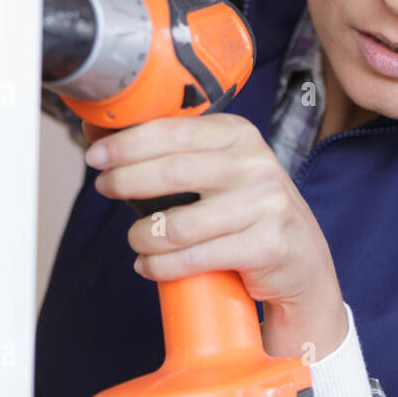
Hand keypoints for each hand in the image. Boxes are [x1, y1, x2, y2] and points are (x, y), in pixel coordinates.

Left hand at [82, 114, 349, 361]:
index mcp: (240, 135)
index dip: (128, 142)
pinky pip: (196, 258)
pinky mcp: (266, 246)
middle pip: (173, 171)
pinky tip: (149, 265)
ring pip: (180, 224)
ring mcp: (265, 205)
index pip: (174, 130)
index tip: (96, 154)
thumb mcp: (217, 169)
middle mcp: (256, 164)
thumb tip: (97, 134)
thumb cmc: (245, 209)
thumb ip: (166, 151)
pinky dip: (161, 266)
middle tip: (103, 187)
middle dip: (126, 180)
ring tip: (135, 240)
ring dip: (142, 236)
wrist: (301, 261)